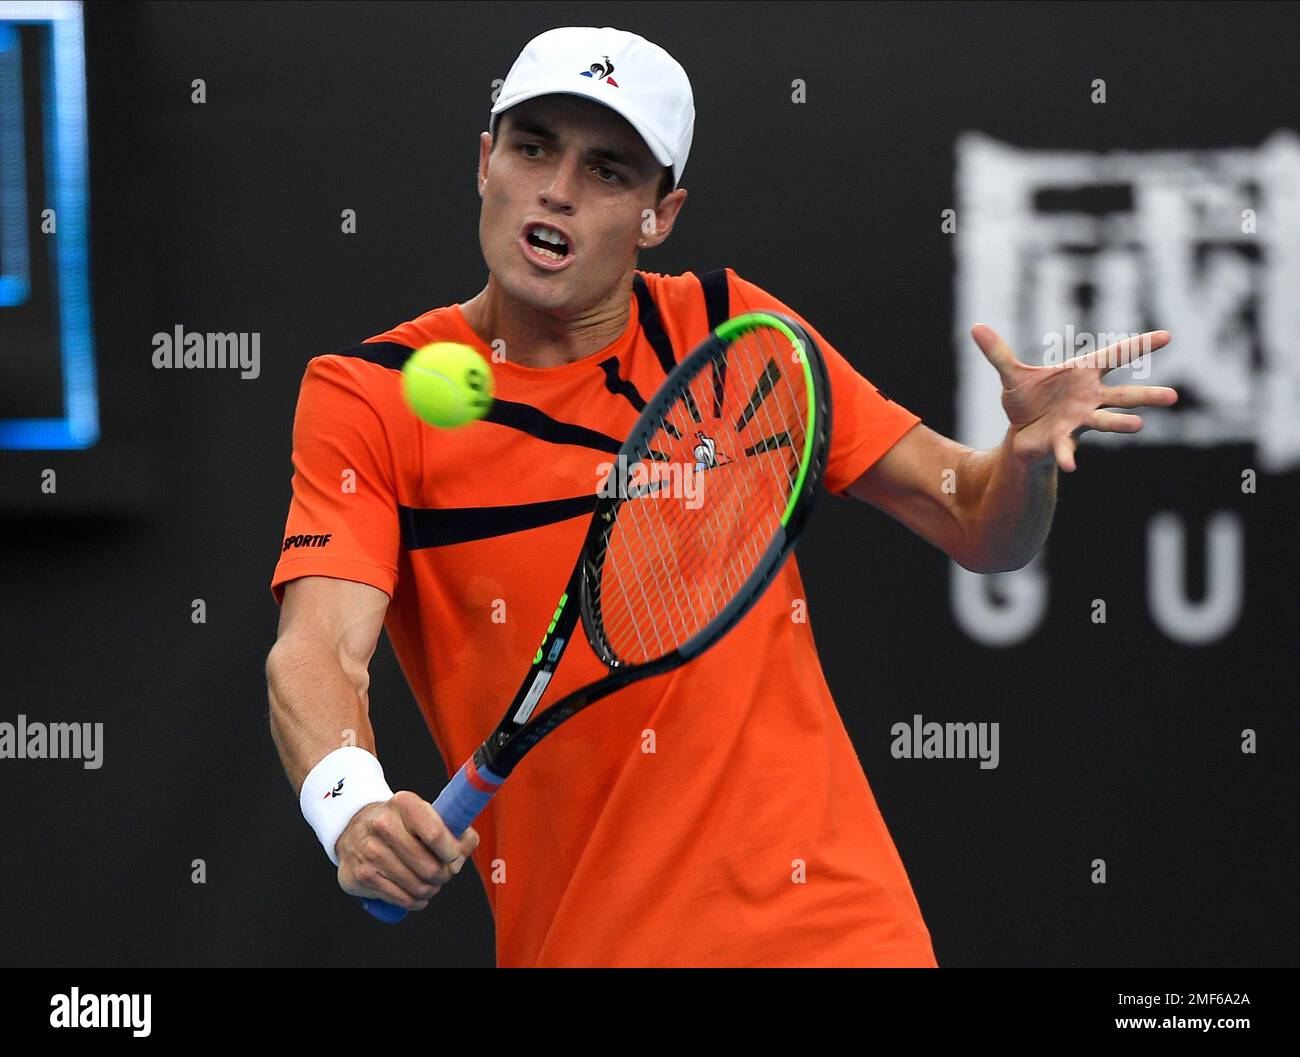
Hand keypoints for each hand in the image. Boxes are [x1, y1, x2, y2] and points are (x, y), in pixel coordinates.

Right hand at [336, 791, 479, 912]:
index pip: (436, 834)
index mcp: (404, 804)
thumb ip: (453, 827)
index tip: (455, 856)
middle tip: (443, 871)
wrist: (354, 831)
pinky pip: (403, 900)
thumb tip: (465, 846)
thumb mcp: (424, 814)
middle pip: (430, 867)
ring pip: (419, 887)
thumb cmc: (399, 825)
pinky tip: (415, 892)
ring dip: (431, 889)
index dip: (453, 852)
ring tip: (429, 881)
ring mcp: (370, 852)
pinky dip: (416, 901)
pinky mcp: (362, 876)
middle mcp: (383, 825)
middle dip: (444, 875)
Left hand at [971, 324, 1178, 472]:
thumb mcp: (1011, 374)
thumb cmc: (1028, 399)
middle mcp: (1089, 398)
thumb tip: (975, 326)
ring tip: (1139, 425)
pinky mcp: (1062, 440)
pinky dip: (1067, 456)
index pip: (1116, 356)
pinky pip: (1067, 448)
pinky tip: (1071, 467)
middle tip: (1173, 397)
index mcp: (1083, 375)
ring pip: (1105, 421)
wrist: (1019, 430)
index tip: (1169, 335)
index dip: (1140, 346)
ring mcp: (1079, 420)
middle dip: (1146, 396)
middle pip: (1122, 396)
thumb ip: (997, 352)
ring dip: (1120, 423)